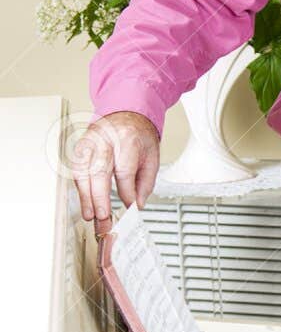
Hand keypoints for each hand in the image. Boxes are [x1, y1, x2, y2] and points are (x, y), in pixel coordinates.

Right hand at [71, 111, 159, 227]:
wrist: (127, 114)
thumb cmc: (139, 136)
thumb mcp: (152, 158)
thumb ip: (145, 183)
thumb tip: (137, 205)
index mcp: (127, 139)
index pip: (124, 170)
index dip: (126, 193)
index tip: (129, 209)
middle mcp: (105, 139)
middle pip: (99, 171)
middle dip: (99, 199)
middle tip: (102, 217)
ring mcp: (90, 142)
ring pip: (83, 171)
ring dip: (85, 197)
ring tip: (90, 215)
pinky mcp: (80, 146)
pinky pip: (76, 169)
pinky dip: (80, 187)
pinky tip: (84, 201)